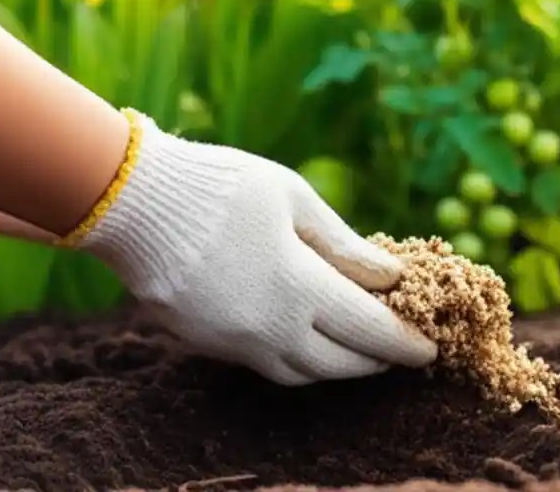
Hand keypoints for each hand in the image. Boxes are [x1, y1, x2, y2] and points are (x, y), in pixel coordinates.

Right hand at [72, 111, 436, 384]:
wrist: (130, 201)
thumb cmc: (222, 186)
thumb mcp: (295, 200)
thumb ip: (344, 245)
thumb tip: (389, 277)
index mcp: (297, 289)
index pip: (368, 331)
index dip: (403, 342)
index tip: (428, 347)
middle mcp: (267, 328)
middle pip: (337, 364)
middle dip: (374, 360)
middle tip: (397, 349)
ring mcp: (231, 342)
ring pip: (298, 373)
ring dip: (334, 365)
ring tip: (355, 347)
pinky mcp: (203, 342)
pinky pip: (261, 363)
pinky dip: (293, 356)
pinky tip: (301, 333)